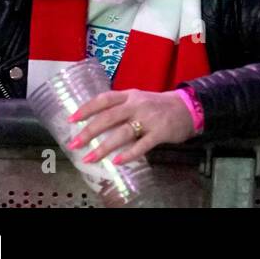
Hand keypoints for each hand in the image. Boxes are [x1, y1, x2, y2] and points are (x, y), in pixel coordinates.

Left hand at [66, 89, 196, 165]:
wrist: (187, 107)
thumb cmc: (158, 106)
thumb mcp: (139, 100)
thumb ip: (120, 108)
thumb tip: (95, 122)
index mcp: (130, 96)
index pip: (104, 99)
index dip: (87, 108)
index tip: (72, 119)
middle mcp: (137, 105)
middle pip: (109, 117)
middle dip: (89, 131)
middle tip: (74, 144)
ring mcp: (149, 118)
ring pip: (123, 132)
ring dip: (104, 147)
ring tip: (90, 158)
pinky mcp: (160, 132)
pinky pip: (142, 145)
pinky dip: (129, 154)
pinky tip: (118, 162)